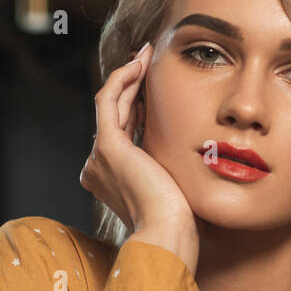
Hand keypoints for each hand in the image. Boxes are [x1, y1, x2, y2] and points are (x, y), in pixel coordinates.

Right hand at [80, 43, 198, 269]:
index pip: (123, 132)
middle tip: (149, 60)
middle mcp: (97, 167)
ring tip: (146, 55)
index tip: (156, 88)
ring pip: (111, 104)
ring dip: (128, 76)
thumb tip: (193, 149)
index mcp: (110, 180)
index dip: (137, 106)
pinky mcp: (109, 147)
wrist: (168, 235)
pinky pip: (109, 100)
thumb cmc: (180, 222)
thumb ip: (171, 168)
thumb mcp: (175, 188)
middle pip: (116, 115)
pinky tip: (140, 64)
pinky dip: (122, 78)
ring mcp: (100, 157)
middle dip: (132, 86)